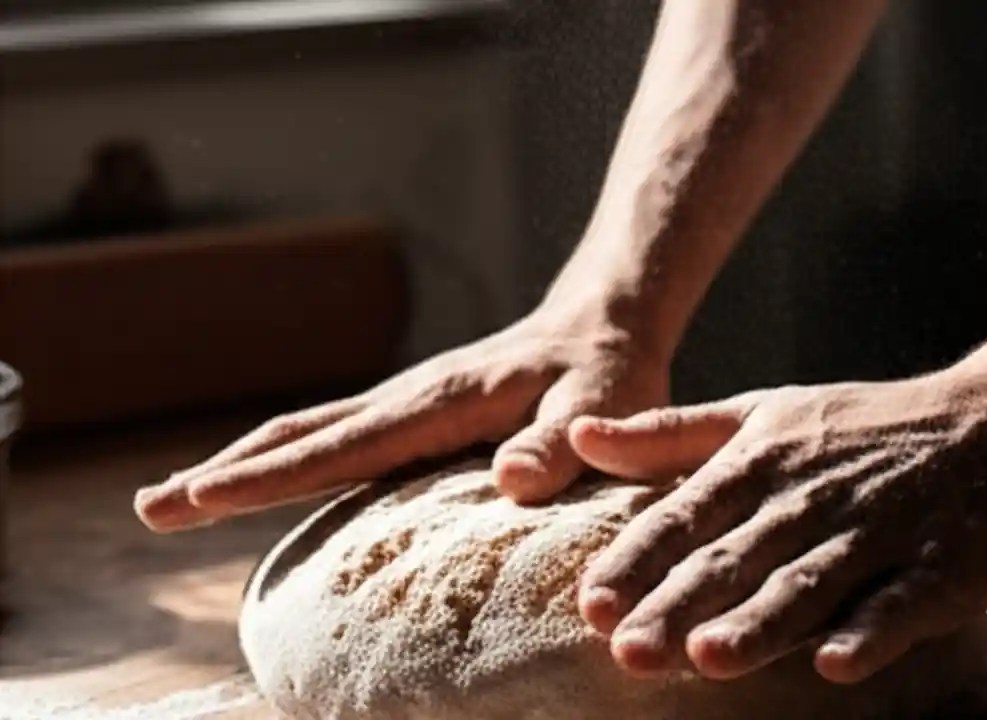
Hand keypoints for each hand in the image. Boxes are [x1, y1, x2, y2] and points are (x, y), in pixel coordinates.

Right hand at [134, 304, 668, 531]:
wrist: (602, 321)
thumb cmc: (606, 372)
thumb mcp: (601, 409)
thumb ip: (561, 444)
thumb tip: (511, 482)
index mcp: (441, 402)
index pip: (343, 444)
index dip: (271, 476)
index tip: (200, 499)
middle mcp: (408, 398)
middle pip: (299, 435)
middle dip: (222, 473)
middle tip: (149, 511)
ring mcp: (405, 402)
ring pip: (306, 431)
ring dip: (239, 464)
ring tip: (173, 499)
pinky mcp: (414, 412)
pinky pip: (334, 436)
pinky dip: (285, 459)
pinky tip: (262, 482)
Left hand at [569, 373, 986, 683]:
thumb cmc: (860, 426)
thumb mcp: (760, 412)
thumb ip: (669, 434)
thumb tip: (578, 436)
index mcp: (760, 463)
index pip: (685, 517)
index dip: (638, 561)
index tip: (591, 603)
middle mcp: (809, 500)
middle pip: (735, 561)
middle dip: (679, 605)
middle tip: (627, 651)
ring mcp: (876, 534)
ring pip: (807, 585)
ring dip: (760, 624)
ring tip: (709, 659)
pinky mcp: (938, 568)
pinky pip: (899, 604)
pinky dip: (869, 634)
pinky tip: (835, 667)